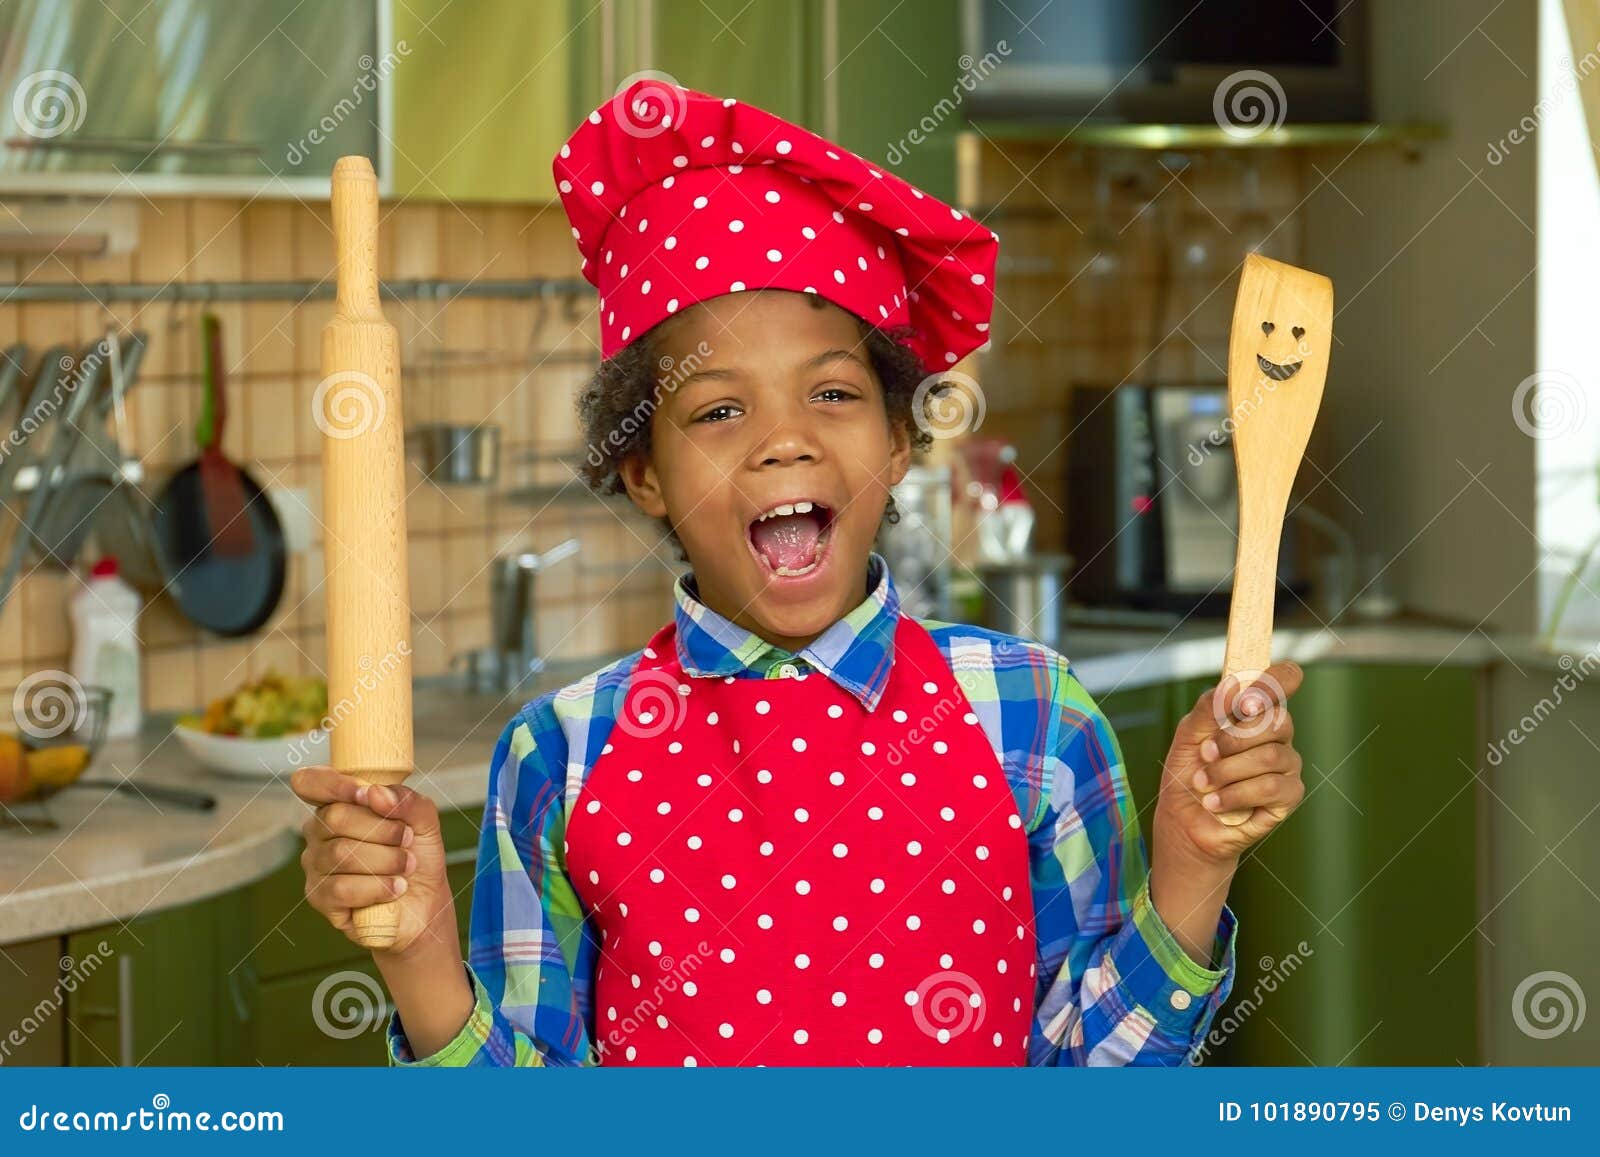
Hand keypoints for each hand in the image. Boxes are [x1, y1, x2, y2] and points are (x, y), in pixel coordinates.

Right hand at [289, 766, 456, 958]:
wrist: (425, 903)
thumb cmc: (418, 856)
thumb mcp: (424, 820)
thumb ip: (405, 799)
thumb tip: (374, 793)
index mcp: (339, 802)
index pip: (310, 782)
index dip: (333, 784)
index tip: (366, 794)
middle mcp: (318, 831)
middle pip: (335, 817)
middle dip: (382, 829)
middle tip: (407, 840)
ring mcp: (315, 864)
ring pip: (340, 854)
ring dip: (386, 860)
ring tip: (406, 866)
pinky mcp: (319, 897)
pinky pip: (341, 888)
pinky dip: (377, 887)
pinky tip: (394, 888)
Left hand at [1154, 660, 1305, 866]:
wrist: (1184, 820)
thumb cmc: (1189, 772)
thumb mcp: (1188, 735)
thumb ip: (1209, 707)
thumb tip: (1234, 684)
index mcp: (1255, 710)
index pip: (1284, 680)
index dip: (1275, 682)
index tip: (1246, 702)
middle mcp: (1277, 734)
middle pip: (1278, 722)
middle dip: (1234, 739)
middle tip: (1205, 753)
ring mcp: (1287, 764)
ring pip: (1270, 757)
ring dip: (1226, 771)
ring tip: (1203, 783)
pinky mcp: (1289, 795)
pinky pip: (1270, 787)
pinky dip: (1234, 794)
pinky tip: (1214, 802)